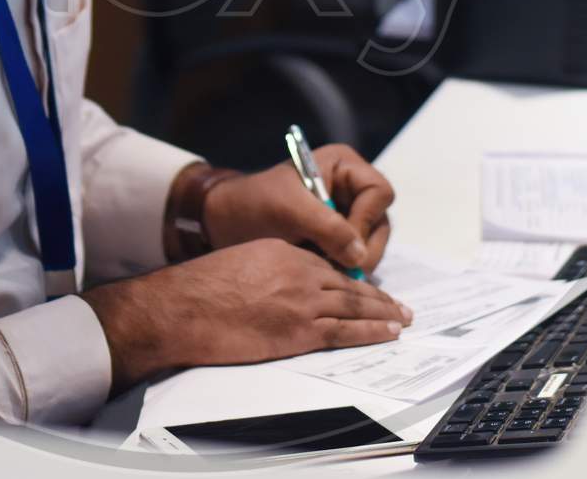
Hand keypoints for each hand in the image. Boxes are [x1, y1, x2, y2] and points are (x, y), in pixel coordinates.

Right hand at [82, 239, 411, 390]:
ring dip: (382, 315)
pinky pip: (344, 332)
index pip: (328, 265)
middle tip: (400, 306)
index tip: (366, 285)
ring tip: (402, 320)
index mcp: (285, 252)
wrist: (184, 308)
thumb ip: (271, 269)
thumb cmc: (202, 288)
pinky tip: (387, 333)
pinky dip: (370, 332)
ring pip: (354, 307)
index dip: (351, 278)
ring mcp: (302, 301)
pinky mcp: (298, 331)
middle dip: (378, 297)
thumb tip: (283, 286)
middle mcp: (300, 272)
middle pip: (349, 285)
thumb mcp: (242, 261)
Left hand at [201, 144, 395, 272]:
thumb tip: (360, 254)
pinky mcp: (337, 241)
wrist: (225, 223)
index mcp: (343, 166)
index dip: (366, 219)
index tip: (343, 243)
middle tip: (340, 269)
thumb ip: (327, 227)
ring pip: (371, 245)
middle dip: (363, 248)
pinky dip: (342, 269)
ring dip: (352, 262)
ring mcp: (346, 216)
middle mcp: (350, 189)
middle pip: (380, 222)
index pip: (378, 192)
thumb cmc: (254, 204)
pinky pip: (355, 259)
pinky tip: (320, 272)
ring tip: (322, 267)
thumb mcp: (288, 210)